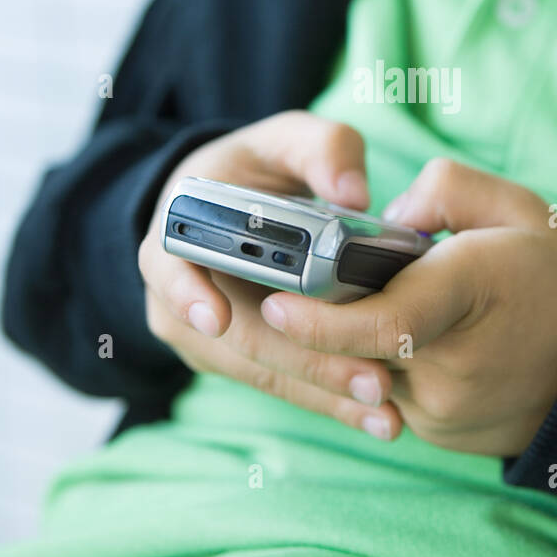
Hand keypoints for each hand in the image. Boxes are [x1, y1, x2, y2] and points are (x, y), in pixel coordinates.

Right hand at [137, 111, 403, 439]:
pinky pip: (282, 385)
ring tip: (386, 412)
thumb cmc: (258, 169)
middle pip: (237, 338)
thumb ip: (323, 148)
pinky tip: (380, 417)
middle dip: (304, 361)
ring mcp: (206, 338)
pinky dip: (329, 400)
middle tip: (371, 380)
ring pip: (264, 373)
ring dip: (325, 395)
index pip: (171, 267)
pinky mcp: (240, 362)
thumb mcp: (284, 139)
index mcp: (177, 231)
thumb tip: (354, 193)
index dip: (189, 294)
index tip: (215, 319)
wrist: (230, 212)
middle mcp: (181, 295)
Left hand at [259, 157, 556, 455]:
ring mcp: (445, 410)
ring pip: (367, 368)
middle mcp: (451, 365)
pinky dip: (388, 364)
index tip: (273, 301)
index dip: (315, 317)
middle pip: (356, 343)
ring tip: (394, 300)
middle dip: (329, 313)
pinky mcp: (441, 435)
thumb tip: (390, 214)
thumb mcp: (519, 207)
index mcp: (469, 295)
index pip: (377, 321)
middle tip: (314, 282)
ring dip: (362, 338)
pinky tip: (416, 338)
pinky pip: (390, 393)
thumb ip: (447, 188)